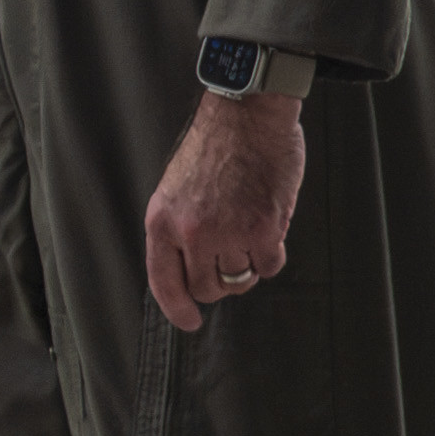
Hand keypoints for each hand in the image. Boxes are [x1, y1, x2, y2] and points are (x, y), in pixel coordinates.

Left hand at [143, 88, 307, 332]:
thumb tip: (193, 270)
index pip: (163, 280)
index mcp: (162, 220)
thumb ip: (180, 228)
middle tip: (232, 261)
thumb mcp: (177, 188)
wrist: (246, 113)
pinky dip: (272, 254)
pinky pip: (270, 265)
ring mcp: (228, 232)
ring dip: (248, 265)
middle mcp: (191, 232)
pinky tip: (270, 228)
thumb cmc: (216, 147)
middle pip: (206, 288)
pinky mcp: (264, 228)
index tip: (190, 322)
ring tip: (250, 234)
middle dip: (220, 282)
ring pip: (240, 279)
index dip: (177, 307)